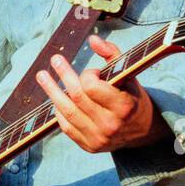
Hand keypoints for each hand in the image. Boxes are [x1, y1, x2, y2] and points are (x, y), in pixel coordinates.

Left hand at [34, 34, 166, 152]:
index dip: (88, 75)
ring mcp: (98, 138)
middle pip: (76, 98)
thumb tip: (92, 39)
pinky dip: (59, 111)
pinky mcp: (89, 146)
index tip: (92, 72)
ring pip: (67, 112)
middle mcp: (110, 125)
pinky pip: (66, 126)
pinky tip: (55, 98)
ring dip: (52, 91)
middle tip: (55, 59)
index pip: (92, 87)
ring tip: (42, 76)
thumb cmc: (132, 96)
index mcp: (122, 106)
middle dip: (63, 76)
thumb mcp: (128, 74)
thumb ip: (112, 54)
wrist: (142, 130)